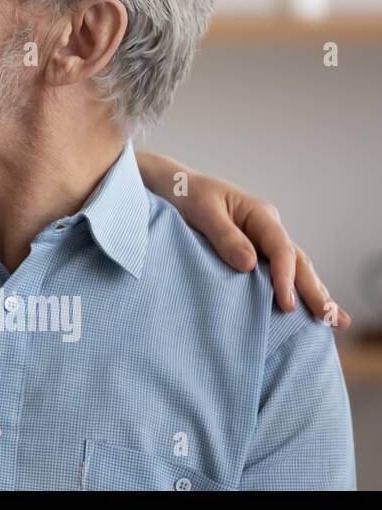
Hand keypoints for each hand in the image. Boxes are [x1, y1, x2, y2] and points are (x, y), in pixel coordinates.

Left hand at [137, 150, 349, 327]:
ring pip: (294, 270)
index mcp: (260, 215)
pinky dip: (293, 291)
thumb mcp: (201, 210)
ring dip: (313, 293)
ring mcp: (262, 242)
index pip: (281, 250)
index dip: (286, 278)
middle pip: (299, 262)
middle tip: (336, 320)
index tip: (287, 305)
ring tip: (336, 322)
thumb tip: (249, 265)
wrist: (172, 187)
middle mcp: (267, 229)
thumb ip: (224, 235)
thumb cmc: (185, 195)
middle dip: (317, 291)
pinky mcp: (251, 254)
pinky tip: (304, 311)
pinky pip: (277, 274)